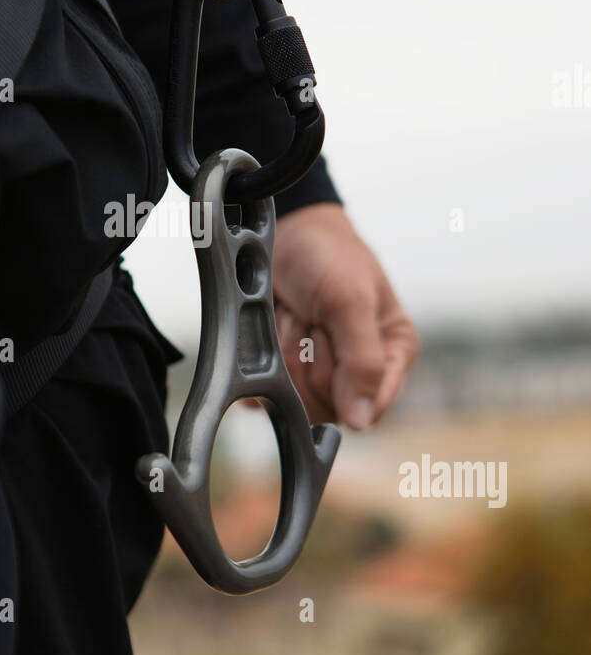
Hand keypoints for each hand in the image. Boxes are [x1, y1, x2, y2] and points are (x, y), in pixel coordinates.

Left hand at [270, 203, 418, 429]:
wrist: (283, 232)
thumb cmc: (327, 257)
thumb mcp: (350, 300)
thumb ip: (362, 361)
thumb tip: (362, 422)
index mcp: (392, 355)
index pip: (370, 407)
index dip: (343, 378)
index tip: (333, 334)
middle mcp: (358, 372)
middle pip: (326, 405)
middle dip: (310, 354)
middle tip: (312, 315)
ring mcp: (318, 375)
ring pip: (293, 397)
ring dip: (285, 348)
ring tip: (295, 314)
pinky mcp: (283, 375)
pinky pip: (264, 392)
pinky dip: (263, 355)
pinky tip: (274, 324)